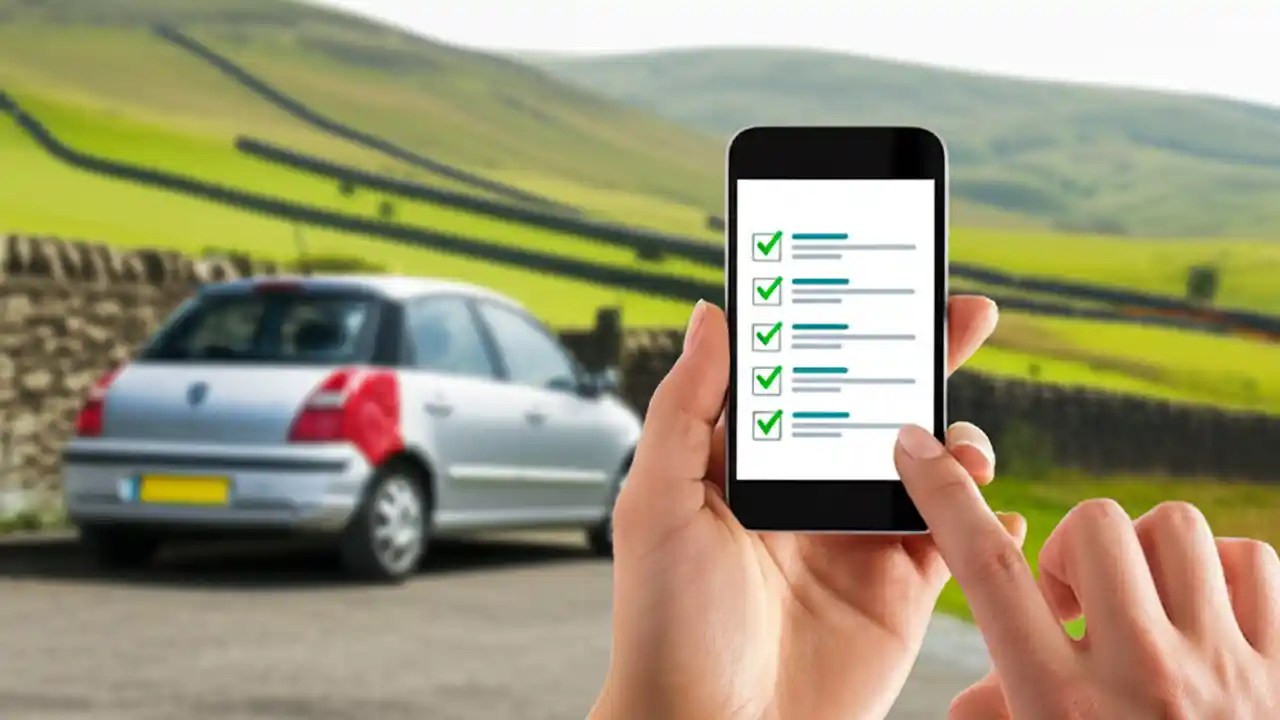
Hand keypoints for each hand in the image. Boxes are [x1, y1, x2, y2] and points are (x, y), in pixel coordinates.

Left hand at [589, 296, 1011, 719]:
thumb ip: (686, 406)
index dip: (844, 328)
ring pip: (930, 467)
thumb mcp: (658, 501)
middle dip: (926, 357)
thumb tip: (711, 313)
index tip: (880, 279)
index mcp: (752, 465)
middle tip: (965, 313)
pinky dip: (987, 517)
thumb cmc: (665, 623)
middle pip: (880, 409)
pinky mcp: (901, 592)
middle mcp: (810, 493)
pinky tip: (998, 506)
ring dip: (959, 442)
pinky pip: (958, 541)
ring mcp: (859, 540)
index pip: (807, 378)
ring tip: (960, 449)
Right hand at [896, 433, 1279, 718]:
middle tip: (1075, 603)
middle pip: (1093, 524)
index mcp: (1060, 708)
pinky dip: (1222, 572)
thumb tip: (985, 691)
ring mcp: (1228, 672)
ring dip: (1144, 554)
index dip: (942, 494)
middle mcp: (1143, 680)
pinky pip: (1254, 561)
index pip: (986, 568)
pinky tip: (1202, 615)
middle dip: (1072, 546)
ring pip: (1175, 529)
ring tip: (1140, 606)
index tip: (918, 447)